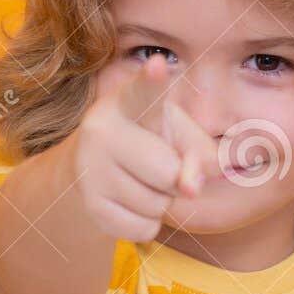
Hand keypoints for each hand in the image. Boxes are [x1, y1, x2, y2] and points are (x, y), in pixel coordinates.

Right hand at [60, 56, 218, 242]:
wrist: (92, 170)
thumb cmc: (152, 144)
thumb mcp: (183, 137)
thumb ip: (204, 155)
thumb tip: (191, 187)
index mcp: (130, 101)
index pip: (143, 90)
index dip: (151, 79)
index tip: (156, 64)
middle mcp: (102, 128)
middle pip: (168, 171)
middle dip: (173, 178)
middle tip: (155, 165)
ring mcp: (90, 168)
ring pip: (156, 204)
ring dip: (160, 202)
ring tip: (138, 182)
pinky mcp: (89, 205)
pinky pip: (143, 228)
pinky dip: (146, 223)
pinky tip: (127, 203)